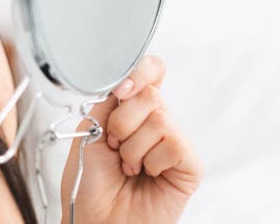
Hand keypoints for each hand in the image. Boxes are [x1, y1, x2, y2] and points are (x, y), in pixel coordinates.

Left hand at [60, 55, 203, 223]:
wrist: (96, 218)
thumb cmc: (90, 181)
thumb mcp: (90, 129)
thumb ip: (109, 101)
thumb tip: (127, 80)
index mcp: (132, 110)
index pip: (151, 71)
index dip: (140, 71)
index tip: (121, 89)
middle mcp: (157, 122)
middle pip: (150, 93)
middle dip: (121, 122)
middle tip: (114, 146)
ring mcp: (175, 142)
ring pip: (160, 118)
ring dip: (132, 146)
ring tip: (128, 166)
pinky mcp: (190, 164)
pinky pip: (174, 142)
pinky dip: (151, 160)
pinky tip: (146, 174)